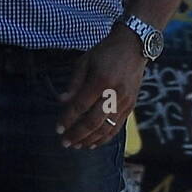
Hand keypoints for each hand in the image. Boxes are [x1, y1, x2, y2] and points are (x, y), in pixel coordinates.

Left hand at [55, 24, 147, 148]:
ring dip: (90, 139)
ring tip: (77, 146)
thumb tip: (61, 102)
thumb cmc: (105, 52)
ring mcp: (125, 101)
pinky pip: (117, 126)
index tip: (57, 129)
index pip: (80, 106)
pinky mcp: (131, 105)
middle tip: (65, 143)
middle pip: (93, 121)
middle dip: (77, 134)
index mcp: (100, 81)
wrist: (134, 46)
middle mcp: (114, 94)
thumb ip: (74, 83)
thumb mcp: (85, 62)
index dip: (67, 119)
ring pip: (106, 127)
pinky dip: (105, 137)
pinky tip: (94, 143)